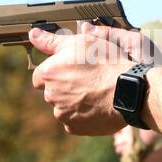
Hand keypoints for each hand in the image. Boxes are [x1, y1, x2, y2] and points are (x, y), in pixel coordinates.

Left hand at [29, 23, 161, 135]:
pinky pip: (73, 121)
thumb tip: (33, 34)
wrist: (128, 90)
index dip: (55, 71)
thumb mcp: (81, 42)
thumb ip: (53, 41)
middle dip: (64, 87)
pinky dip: (82, 115)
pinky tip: (96, 106)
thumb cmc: (107, 62)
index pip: (40, 75)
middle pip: (52, 92)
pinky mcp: (75, 127)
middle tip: (87, 79)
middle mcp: (51, 95)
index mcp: (48, 73)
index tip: (71, 69)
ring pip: (63, 107)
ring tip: (95, 92)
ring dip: (73, 101)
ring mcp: (62, 114)